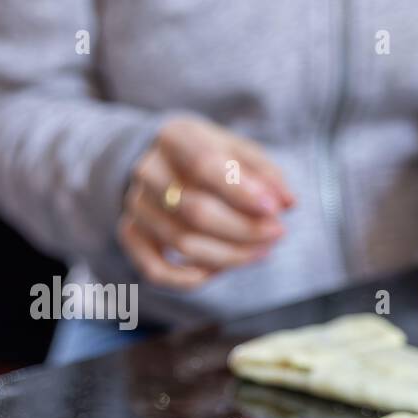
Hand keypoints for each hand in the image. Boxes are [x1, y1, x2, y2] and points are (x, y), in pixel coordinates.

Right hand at [118, 116, 292, 288]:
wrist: (159, 159)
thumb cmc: (207, 155)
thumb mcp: (236, 148)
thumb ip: (264, 172)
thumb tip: (287, 202)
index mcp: (174, 138)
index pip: (205, 166)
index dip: (243, 192)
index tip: (276, 210)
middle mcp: (147, 172)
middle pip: (196, 211)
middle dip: (244, 230)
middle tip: (277, 233)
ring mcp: (136, 205)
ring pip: (182, 243)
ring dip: (229, 255)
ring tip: (261, 251)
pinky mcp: (131, 234)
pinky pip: (155, 269)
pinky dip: (187, 279)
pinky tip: (217, 272)